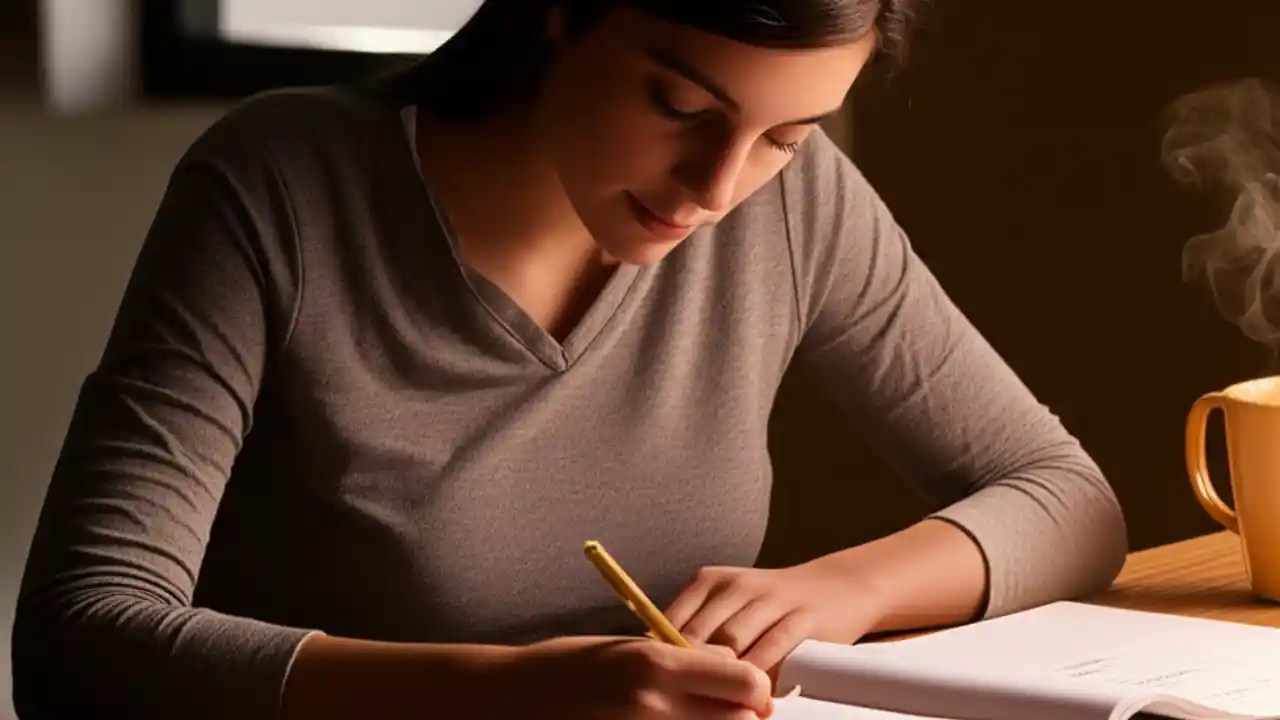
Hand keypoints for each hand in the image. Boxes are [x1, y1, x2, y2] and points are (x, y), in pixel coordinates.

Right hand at [507, 635, 773, 718]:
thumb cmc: (567, 666)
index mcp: (656, 664)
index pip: (746, 682)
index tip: (746, 689)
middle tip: (727, 711)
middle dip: (743, 717)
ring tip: (691, 716)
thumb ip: (683, 659)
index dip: (754, 687)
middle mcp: (655, 705)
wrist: (511, 698)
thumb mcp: (627, 647)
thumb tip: (734, 667)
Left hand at [663, 558, 885, 678]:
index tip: (659, 685)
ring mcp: (770, 599)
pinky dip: (758, 676)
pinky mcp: (802, 617)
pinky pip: (772, 650)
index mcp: (709, 581)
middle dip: (690, 671)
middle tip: (685, 698)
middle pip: (698, 636)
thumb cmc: (771, 606)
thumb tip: (661, 669)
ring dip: (722, 677)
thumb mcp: (729, 604)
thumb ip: (697, 629)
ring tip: (718, 701)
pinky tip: (752, 696)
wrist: (835, 587)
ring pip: (732, 644)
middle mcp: (736, 585)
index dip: (663, 658)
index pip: (671, 621)